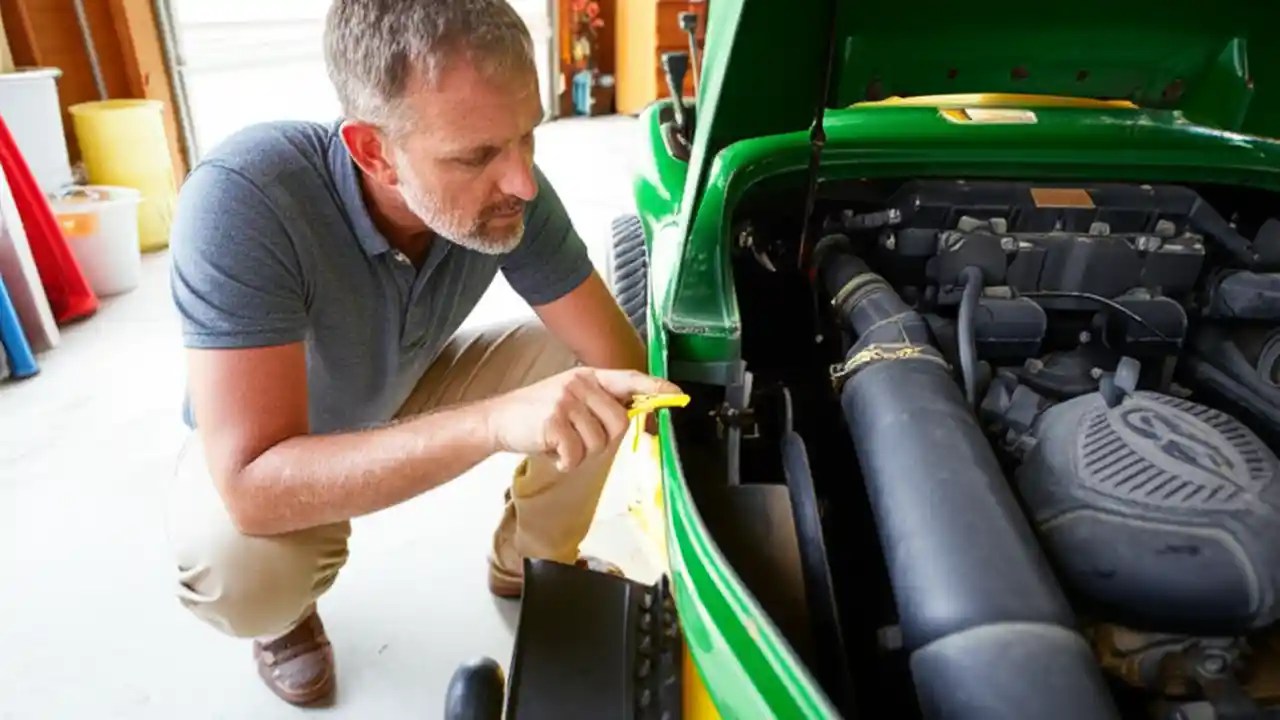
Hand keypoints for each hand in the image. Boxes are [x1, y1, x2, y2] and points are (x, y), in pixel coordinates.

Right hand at [483, 367, 681, 471]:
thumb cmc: (538, 414)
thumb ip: (599, 403)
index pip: (629, 379)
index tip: (677, 394)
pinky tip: (552, 453)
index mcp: (588, 377)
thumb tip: (635, 415)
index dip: (655, 386)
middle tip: (579, 442)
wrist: (498, 421)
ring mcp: (566, 401)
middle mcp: (579, 384)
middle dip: (603, 441)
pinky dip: (566, 462)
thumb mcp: (570, 398)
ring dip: (581, 454)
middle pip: (619, 422)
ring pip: (599, 443)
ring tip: (561, 445)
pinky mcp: (554, 422)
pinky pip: (576, 454)